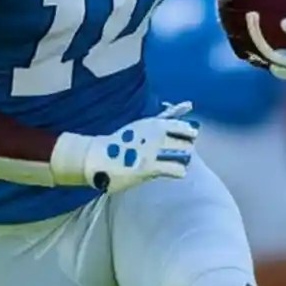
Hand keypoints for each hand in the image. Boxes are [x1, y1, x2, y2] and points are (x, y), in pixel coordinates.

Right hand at [51, 102, 199, 193]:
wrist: (97, 157)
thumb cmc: (120, 143)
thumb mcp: (140, 128)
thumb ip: (160, 125)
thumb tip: (185, 112)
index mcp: (154, 123)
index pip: (183, 127)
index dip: (188, 134)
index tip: (187, 139)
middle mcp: (156, 134)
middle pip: (187, 143)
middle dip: (185, 149)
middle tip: (177, 155)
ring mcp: (153, 151)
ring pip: (184, 156)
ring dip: (181, 160)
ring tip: (172, 163)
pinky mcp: (150, 167)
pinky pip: (177, 170)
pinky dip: (177, 172)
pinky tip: (170, 173)